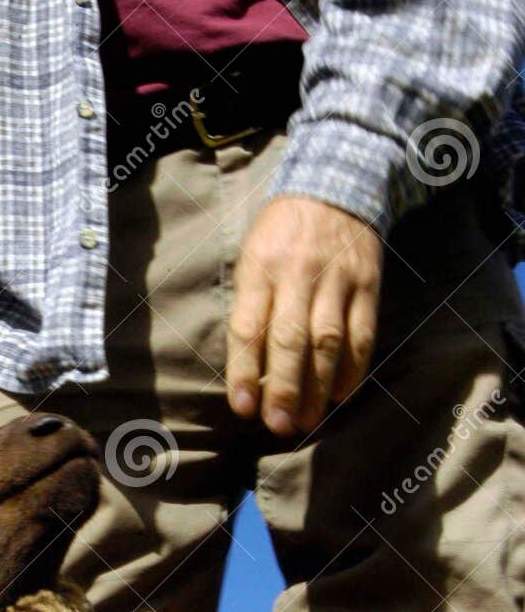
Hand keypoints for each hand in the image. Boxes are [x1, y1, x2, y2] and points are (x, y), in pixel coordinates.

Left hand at [227, 197, 383, 435]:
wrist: (336, 186)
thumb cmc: (282, 235)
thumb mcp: (252, 257)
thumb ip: (250, 306)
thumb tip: (248, 371)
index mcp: (260, 267)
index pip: (249, 327)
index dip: (245, 371)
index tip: (243, 408)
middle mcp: (298, 273)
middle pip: (290, 339)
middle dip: (284, 388)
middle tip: (278, 425)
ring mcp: (337, 278)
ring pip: (327, 341)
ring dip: (317, 386)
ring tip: (307, 420)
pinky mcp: (368, 283)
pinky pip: (362, 333)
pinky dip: (352, 368)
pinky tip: (339, 394)